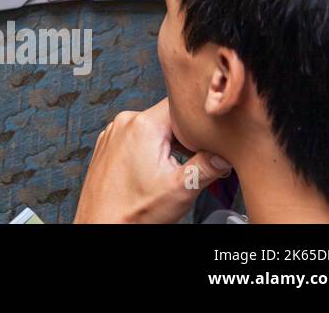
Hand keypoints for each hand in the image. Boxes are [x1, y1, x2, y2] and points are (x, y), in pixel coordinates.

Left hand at [73, 98, 231, 223]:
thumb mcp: (181, 189)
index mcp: (143, 125)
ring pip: (151, 127)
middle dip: (183, 137)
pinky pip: (135, 137)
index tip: (207, 136)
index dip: (197, 121)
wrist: (103, 223)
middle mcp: (125, 122)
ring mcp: (113, 132)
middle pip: (166, 117)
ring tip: (168, 169)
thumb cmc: (134, 209)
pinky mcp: (108, 144)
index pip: (179, 105)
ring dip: (165, 144)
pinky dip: (147, 149)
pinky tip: (150, 170)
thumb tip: (225, 155)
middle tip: (191, 160)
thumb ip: (207, 167)